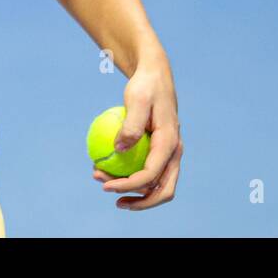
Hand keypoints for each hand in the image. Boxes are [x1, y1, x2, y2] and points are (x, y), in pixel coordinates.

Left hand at [91, 57, 181, 209]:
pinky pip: (148, 171)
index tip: (105, 186)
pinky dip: (132, 177)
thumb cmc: (145, 86)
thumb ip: (130, 126)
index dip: (128, 186)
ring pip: (156, 184)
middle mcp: (174, 152)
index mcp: (170, 143)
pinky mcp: (160, 151)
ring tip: (103, 181)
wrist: (155, 75)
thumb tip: (118, 150)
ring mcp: (169, 153)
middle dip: (139, 201)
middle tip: (112, 198)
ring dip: (133, 190)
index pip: (151, 175)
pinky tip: (110, 171)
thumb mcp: (136, 100)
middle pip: (162, 190)